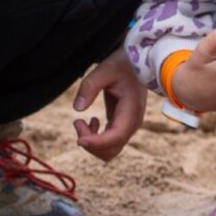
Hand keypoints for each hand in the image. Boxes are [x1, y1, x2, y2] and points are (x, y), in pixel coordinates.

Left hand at [73, 47, 146, 161]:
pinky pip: (109, 144)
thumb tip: (77, 109)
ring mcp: (128, 127)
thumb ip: (90, 87)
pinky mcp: (122, 126)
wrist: (138, 64)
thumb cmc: (122, 65)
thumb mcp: (104, 70)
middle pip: (111, 150)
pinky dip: (95, 140)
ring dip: (91, 143)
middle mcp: (132, 124)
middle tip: (78, 121)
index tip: (79, 140)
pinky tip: (91, 122)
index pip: (116, 136)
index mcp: (131, 111)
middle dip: (90, 143)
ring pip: (109, 151)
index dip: (97, 143)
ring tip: (81, 122)